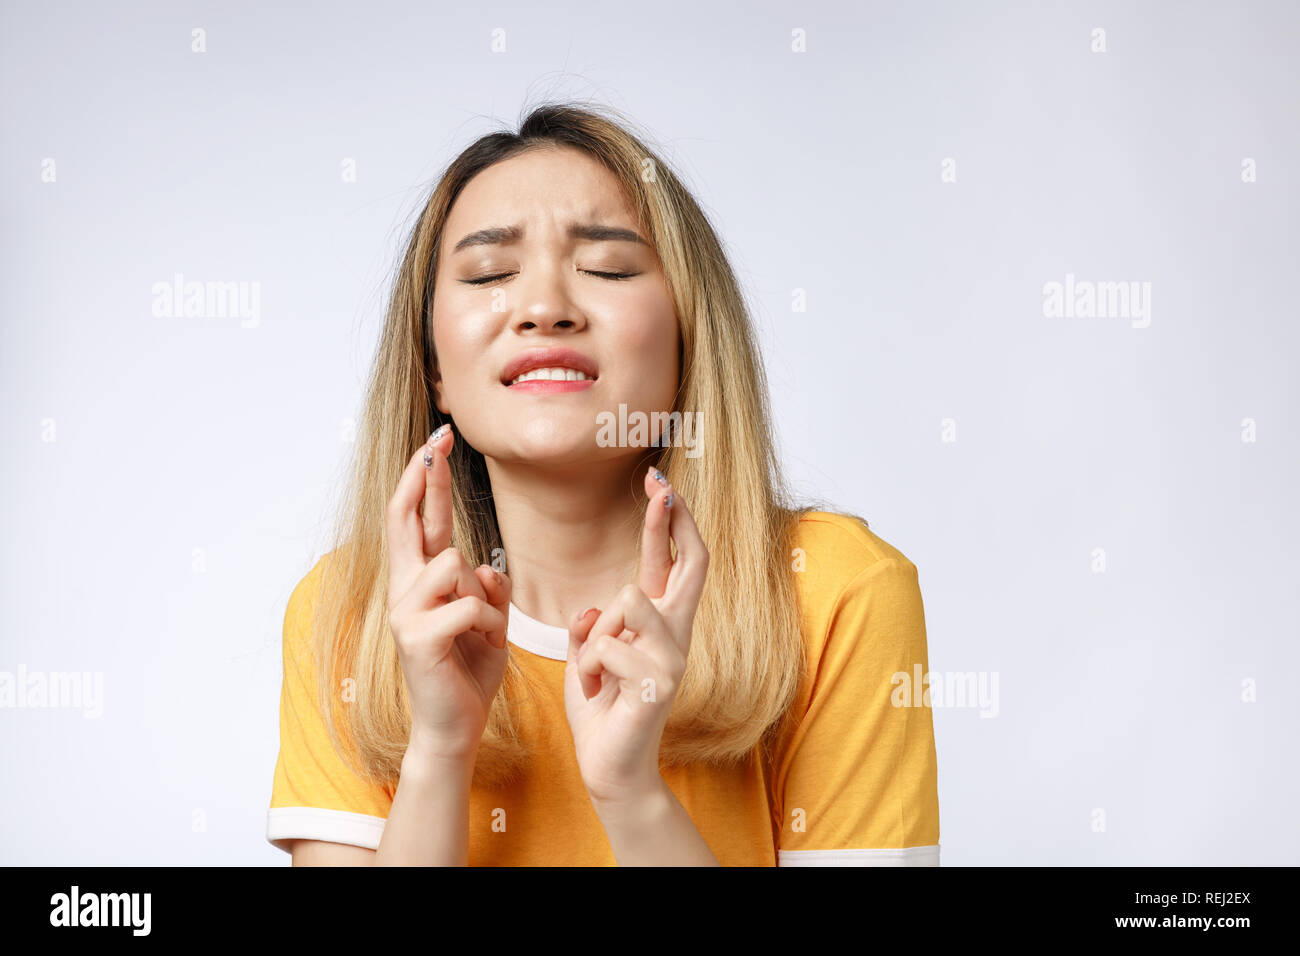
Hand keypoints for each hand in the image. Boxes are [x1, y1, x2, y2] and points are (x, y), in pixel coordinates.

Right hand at [386, 424, 511, 761]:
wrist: (455, 725)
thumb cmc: (470, 670)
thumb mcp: (489, 620)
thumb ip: (489, 588)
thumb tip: (488, 564)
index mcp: (418, 582)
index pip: (416, 519)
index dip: (424, 479)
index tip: (437, 441)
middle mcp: (402, 590)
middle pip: (407, 518)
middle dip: (424, 476)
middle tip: (438, 439)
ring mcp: (404, 612)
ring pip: (454, 562)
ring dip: (485, 597)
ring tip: (483, 632)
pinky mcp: (417, 636)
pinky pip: (469, 604)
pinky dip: (489, 624)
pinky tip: (482, 647)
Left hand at [563, 466, 709, 806]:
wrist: (609, 768)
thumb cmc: (602, 710)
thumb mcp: (587, 657)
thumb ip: (591, 627)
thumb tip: (590, 608)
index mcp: (660, 626)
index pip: (676, 563)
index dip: (672, 522)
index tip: (660, 482)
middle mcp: (677, 635)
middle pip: (689, 563)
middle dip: (672, 520)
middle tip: (659, 485)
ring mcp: (673, 657)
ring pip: (628, 600)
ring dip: (597, 635)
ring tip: (597, 673)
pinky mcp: (659, 683)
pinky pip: (606, 647)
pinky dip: (589, 670)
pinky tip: (600, 694)